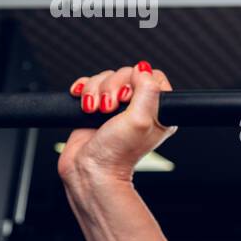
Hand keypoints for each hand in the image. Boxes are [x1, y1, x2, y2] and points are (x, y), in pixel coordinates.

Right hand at [57, 61, 176, 184]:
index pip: (152, 77)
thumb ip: (147, 91)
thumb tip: (143, 69)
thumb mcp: (140, 120)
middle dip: (111, 87)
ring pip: (105, 78)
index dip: (136, 81)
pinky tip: (83, 102)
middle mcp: (138, 108)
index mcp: (157, 111)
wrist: (89, 171)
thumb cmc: (117, 153)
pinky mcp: (96, 108)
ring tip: (94, 110)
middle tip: (108, 108)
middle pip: (126, 74)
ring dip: (95, 91)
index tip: (127, 98)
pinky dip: (83, 90)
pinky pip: (89, 85)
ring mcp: (116, 108)